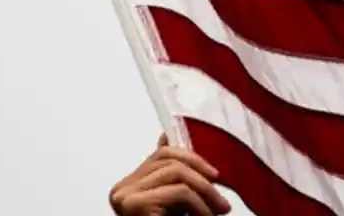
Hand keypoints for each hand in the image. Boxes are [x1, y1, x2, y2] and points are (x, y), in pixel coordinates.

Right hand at [109, 133, 232, 215]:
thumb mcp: (174, 202)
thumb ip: (174, 176)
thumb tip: (168, 135)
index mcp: (128, 185)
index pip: (162, 153)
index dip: (192, 158)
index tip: (214, 174)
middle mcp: (121, 189)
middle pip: (170, 159)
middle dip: (202, 175)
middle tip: (222, 199)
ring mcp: (125, 196)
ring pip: (177, 172)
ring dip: (205, 192)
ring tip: (218, 210)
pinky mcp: (135, 204)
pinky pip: (179, 191)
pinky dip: (200, 205)